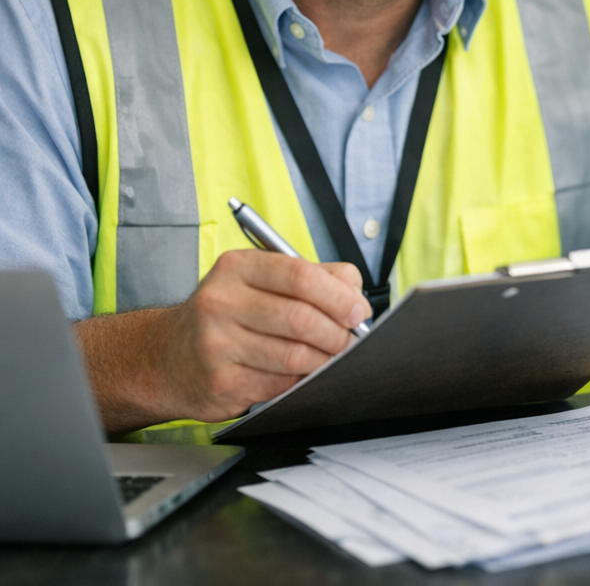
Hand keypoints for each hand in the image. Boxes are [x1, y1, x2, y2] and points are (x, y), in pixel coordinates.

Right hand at [77, 250, 373, 430]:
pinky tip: (301, 374)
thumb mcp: (262, 280)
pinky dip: (301, 381)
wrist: (168, 356)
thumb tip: (356, 298)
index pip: (300, 275)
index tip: (358, 311)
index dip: (338, 296)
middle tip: (352, 340)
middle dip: (338, 333)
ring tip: (331, 357)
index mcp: (237, 267)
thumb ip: (314, 277)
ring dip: (325, 360)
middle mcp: (221, 301)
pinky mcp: (221, 382)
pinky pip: (281, 385)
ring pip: (295, 356)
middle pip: (301, 318)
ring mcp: (217, 344)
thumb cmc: (230, 313)